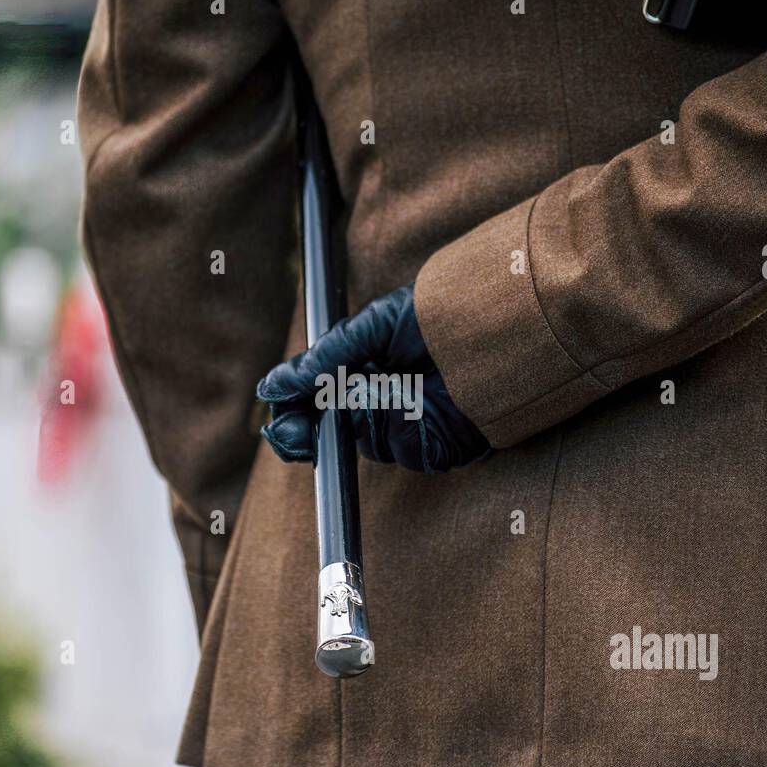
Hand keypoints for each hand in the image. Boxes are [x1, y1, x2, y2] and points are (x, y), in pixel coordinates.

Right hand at [257, 284, 489, 473]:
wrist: (495, 327)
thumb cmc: (439, 318)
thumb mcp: (371, 327)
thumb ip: (324, 360)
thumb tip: (271, 388)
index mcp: (360, 377)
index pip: (313, 409)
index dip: (293, 421)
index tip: (280, 425)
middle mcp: (379, 407)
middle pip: (330, 437)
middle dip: (309, 434)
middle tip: (295, 432)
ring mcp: (407, 430)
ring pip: (366, 440)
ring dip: (368, 412)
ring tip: (391, 381)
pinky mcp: (435, 447)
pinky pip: (402, 447)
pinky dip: (403, 421)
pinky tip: (416, 397)